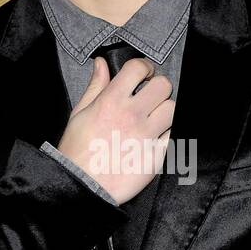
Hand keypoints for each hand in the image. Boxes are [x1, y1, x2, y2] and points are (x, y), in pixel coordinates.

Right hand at [57, 55, 174, 205]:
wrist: (81, 185)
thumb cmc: (77, 150)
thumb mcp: (80, 113)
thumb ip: (96, 86)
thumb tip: (101, 63)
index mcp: (111, 101)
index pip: (138, 69)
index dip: (144, 67)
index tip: (143, 75)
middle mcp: (131, 115)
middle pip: (163, 86)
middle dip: (157, 88)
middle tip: (150, 97)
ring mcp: (146, 136)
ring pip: (172, 109)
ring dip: (165, 111)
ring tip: (154, 118)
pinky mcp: (155, 155)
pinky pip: (173, 135)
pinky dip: (168, 133)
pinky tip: (157, 136)